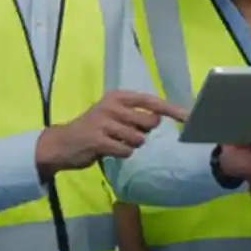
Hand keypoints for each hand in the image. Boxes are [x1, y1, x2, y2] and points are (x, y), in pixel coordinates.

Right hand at [36, 91, 187, 177]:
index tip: (189, 116)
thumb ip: (136, 115)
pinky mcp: (98, 140)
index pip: (151, 101)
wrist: (62, 144)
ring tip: (114, 142)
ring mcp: (103, 122)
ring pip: (138, 139)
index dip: (172, 110)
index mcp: (118, 96)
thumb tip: (160, 119)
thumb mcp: (114, 115)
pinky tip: (109, 150)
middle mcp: (112, 105)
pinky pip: (126, 151)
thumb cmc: (94, 129)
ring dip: (131, 145)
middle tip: (125, 134)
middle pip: (149, 122)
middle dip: (143, 132)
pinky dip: (121, 154)